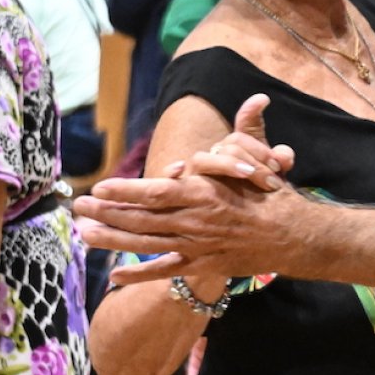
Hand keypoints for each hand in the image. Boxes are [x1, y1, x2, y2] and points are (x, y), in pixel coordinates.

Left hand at [73, 95, 300, 282]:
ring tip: (85, 235)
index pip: (155, 192)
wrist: (296, 237)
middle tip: (78, 209)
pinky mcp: (202, 265)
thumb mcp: (260, 158)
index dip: (125, 192)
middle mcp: (194, 221)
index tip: (100, 188)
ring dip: (113, 241)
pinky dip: (140, 274)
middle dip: (106, 214)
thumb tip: (257, 97)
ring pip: (147, 245)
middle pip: (142, 219)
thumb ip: (248, 130)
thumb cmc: (273, 195)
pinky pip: (165, 271)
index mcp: (203, 193)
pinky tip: (114, 276)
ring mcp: (197, 246)